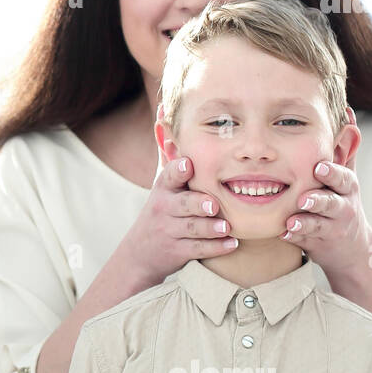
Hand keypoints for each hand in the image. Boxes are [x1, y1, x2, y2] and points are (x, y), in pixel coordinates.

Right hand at [127, 154, 238, 287]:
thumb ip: (170, 159)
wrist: (139, 254)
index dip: (179, 170)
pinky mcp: (178, 251)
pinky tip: (232, 244)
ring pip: (192, 228)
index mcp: (164, 189)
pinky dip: (216, 248)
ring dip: (210, 228)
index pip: (170, 176)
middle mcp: (165, 208)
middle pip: (182, 204)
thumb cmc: (162, 212)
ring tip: (226, 227)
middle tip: (213, 205)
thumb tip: (164, 118)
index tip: (189, 165)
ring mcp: (170, 231)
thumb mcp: (162, 187)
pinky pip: (198, 249)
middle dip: (197, 204)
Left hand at [280, 117, 371, 278]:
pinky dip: (296, 236)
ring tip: (291, 221)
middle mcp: (342, 205)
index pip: (341, 177)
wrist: (351, 247)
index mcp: (346, 185)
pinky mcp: (320, 242)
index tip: (318, 167)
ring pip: (320, 223)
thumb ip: (344, 148)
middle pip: (333, 202)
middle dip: (320, 200)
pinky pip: (307, 239)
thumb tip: (347, 112)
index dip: (331, 172)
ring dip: (305, 222)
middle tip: (304, 199)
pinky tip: (284, 233)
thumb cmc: (340, 201)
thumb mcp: (344, 175)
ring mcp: (332, 226)